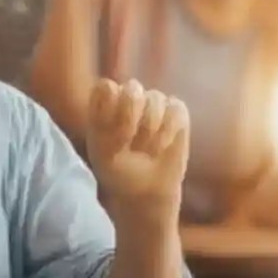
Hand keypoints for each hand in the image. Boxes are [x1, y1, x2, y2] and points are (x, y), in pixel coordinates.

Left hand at [86, 79, 188, 218]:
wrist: (145, 191)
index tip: (111, 137)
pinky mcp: (177, 112)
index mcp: (104, 102)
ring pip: (155, 98)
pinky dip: (168, 132)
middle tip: (129, 143)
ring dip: (150, 131)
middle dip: (130, 119)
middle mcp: (129, 97)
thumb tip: (112, 86)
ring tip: (145, 149)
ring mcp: (154, 102)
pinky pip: (176, 109)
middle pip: (131, 88)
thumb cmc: (118, 170)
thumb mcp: (101, 150)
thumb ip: (102, 120)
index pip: (106, 88)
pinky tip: (161, 147)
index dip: (110, 111)